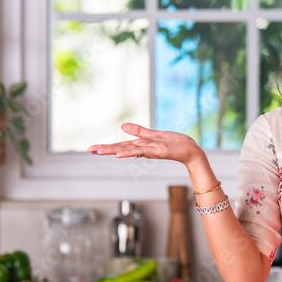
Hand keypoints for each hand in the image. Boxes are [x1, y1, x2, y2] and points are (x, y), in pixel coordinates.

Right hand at [88, 123, 204, 165]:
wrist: (191, 150)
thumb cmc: (176, 144)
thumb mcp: (154, 135)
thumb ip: (139, 131)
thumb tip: (122, 126)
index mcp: (141, 145)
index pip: (120, 146)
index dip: (106, 147)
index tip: (91, 148)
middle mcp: (143, 149)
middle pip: (121, 149)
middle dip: (105, 149)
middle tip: (90, 150)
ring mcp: (150, 150)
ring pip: (129, 150)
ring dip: (114, 151)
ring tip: (100, 151)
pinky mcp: (159, 150)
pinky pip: (143, 151)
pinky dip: (131, 152)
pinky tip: (120, 154)